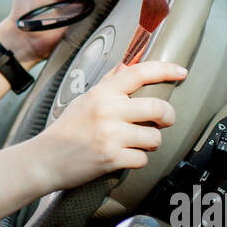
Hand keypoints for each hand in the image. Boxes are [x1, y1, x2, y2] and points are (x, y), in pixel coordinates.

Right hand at [31, 59, 186, 192]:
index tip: (180, 72)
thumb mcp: (84, 99)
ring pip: (154, 137)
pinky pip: (143, 158)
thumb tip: (127, 67)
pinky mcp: (112, 158)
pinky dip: (137, 160)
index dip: (165, 70)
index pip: (140, 73)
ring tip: (136, 142)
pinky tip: (124, 156)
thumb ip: (108, 83)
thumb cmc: (66, 130)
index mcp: (103, 93)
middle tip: (163, 121)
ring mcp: (111, 135)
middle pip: (158, 108)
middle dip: (167, 117)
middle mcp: (108, 111)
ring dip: (150, 143)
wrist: (45, 159)